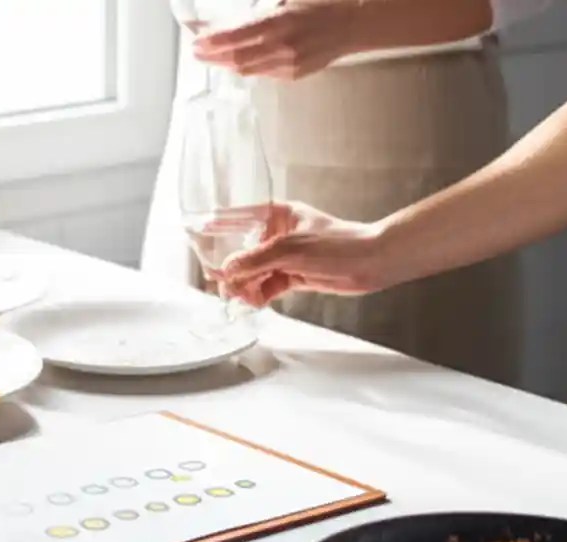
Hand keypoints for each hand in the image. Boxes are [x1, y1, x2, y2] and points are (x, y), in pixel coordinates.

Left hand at [193, 0, 359, 79]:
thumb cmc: (322, 2)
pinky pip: (262, 73)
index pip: (235, 36)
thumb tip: (234, 14)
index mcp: (280, 23)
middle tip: (195, 50)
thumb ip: (255, 8)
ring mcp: (289, 64)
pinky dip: (245, 67)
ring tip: (210, 56)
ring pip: (247, 69)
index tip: (195, 39)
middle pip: (236, 59)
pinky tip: (236, 61)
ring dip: (225, 63)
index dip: (211, 40)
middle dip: (212, 56)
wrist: (354, 22)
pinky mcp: (295, 74)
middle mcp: (282, 48)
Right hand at [215, 202, 397, 306]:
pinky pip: (267, 285)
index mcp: (276, 214)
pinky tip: (256, 301)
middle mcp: (278, 233)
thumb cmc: (340, 244)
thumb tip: (227, 271)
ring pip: (253, 272)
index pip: (237, 217)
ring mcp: (285, 256)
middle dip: (231, 268)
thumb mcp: (289, 249)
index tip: (195, 235)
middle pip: (242, 250)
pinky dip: (259, 294)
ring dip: (245, 285)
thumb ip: (254, 261)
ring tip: (242, 297)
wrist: (372, 262)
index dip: (216, 227)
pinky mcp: (294, 275)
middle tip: (220, 283)